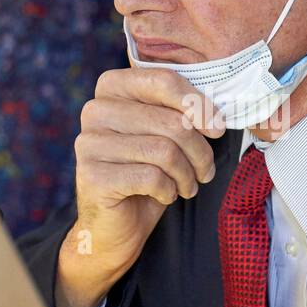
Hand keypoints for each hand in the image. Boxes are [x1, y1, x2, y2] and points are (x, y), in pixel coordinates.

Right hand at [55, 67, 225, 306]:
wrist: (115, 226)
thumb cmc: (145, 173)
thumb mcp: (164, 136)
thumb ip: (180, 113)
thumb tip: (217, 115)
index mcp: (112, 87)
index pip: (163, 80)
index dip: (199, 104)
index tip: (217, 129)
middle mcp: (95, 110)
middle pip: (170, 121)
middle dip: (200, 150)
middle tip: (206, 170)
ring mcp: (89, 142)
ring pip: (164, 150)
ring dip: (187, 173)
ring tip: (189, 185)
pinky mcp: (92, 175)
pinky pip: (151, 177)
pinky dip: (169, 190)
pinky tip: (166, 195)